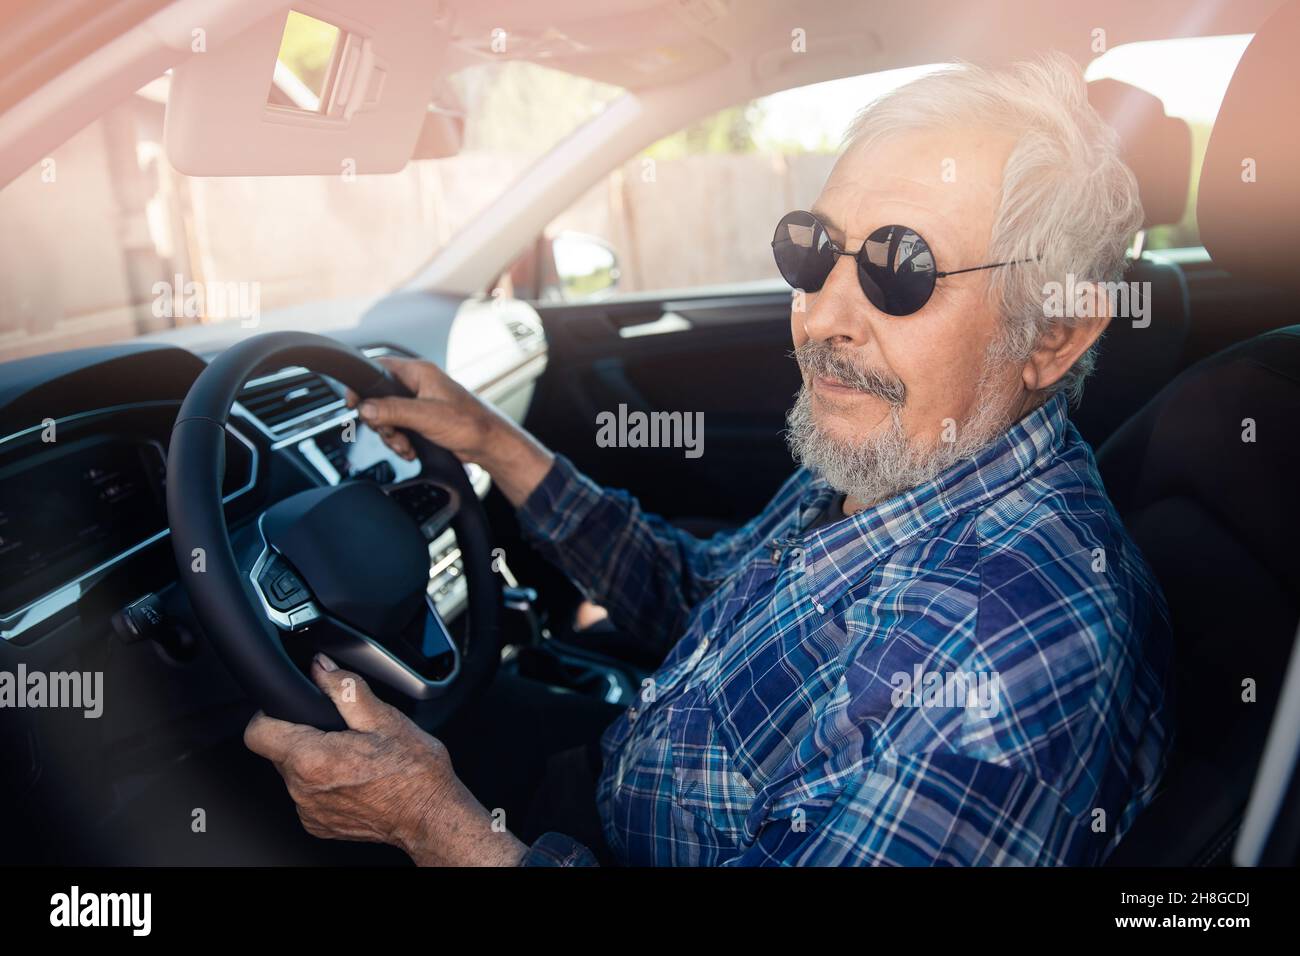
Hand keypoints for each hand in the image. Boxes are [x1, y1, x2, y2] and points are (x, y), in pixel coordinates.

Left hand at [244, 653, 526, 866]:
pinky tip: (355, 777)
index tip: (290, 707)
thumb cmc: (413, 773)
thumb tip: (321, 668)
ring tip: (353, 754)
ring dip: (315, 759)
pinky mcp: (319, 825)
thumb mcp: (384, 718)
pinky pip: (308, 795)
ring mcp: (309, 811)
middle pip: (278, 751)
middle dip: (302, 734)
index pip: (257, 732)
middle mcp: (302, 789)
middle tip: (340, 730)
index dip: (269, 713)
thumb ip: (345, 688)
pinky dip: (325, 783)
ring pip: (295, 773)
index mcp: (312, 759)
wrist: (431, 817)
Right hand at [346, 356, 552, 505]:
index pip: (378, 368)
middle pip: (378, 398)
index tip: (354, 404)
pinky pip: (399, 428)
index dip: (362, 386)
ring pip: (387, 417)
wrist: (489, 445)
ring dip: (392, 435)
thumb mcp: (426, 415)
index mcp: (419, 373)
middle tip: (392, 432)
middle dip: (381, 421)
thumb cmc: (469, 424)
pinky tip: (411, 450)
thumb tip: (365, 408)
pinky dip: (401, 441)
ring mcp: (419, 403)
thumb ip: (393, 410)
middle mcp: (417, 385)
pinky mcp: (422, 420)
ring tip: (406, 445)